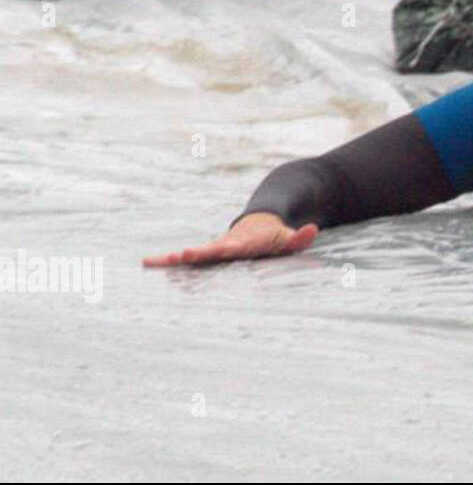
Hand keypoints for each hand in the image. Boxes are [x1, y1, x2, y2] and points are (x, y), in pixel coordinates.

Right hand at [142, 212, 318, 266]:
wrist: (262, 221)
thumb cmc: (275, 236)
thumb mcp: (289, 238)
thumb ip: (299, 237)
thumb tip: (313, 229)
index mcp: (244, 242)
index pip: (234, 247)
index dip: (225, 249)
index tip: (216, 249)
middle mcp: (225, 244)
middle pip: (208, 250)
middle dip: (195, 254)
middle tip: (178, 256)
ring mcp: (215, 248)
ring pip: (192, 255)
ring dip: (173, 259)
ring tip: (152, 262)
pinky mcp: (209, 253)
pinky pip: (187, 259)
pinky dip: (168, 262)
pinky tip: (147, 263)